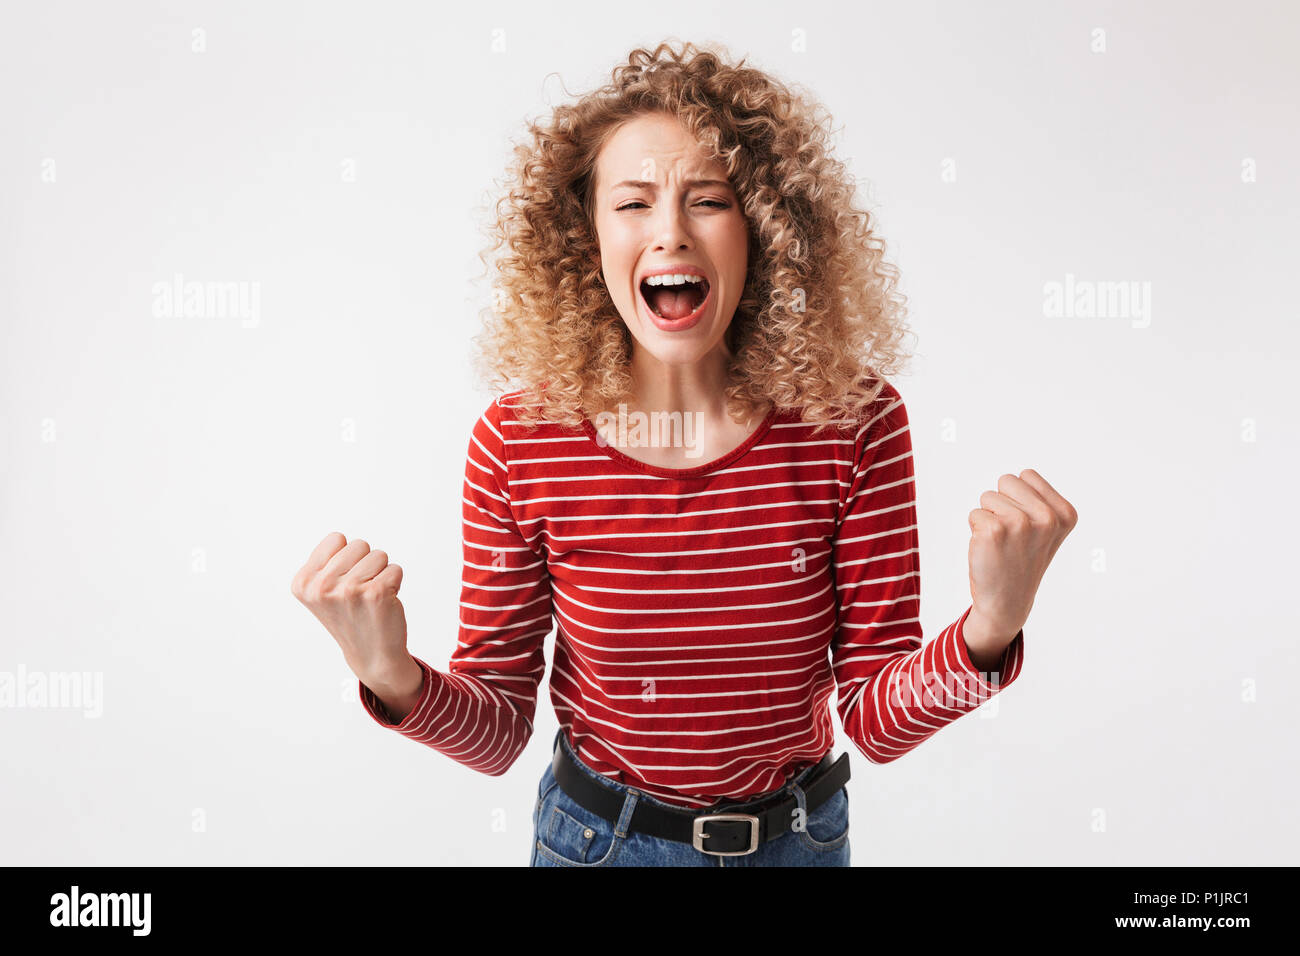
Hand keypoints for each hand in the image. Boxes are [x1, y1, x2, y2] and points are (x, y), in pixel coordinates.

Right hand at [290, 532, 410, 685]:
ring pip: (379, 555)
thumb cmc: (350, 616)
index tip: (343, 582)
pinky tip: (383, 603)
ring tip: (370, 597)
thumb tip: (338, 538)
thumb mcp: (320, 591)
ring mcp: (349, 590)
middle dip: (365, 564)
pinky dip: (394, 583)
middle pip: (359, 544)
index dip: (346, 557)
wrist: (371, 654)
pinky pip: (395, 569)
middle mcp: (322, 587)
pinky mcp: (376, 594)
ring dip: (380, 573)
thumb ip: (325, 563)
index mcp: (303, 582)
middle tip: (359, 592)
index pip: (336, 538)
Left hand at [965, 469, 1077, 656]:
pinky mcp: (994, 530)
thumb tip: (1020, 475)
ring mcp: (1021, 523)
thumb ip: (1039, 500)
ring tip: (1001, 543)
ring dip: (988, 517)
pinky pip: (974, 513)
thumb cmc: (1022, 559)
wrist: (1008, 601)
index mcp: (1065, 513)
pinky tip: (989, 550)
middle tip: (1010, 535)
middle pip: (1006, 480)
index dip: (1018, 498)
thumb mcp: (1046, 529)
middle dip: (1002, 503)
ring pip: (987, 496)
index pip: (1026, 475)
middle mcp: (1047, 517)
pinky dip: (975, 530)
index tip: (1026, 527)